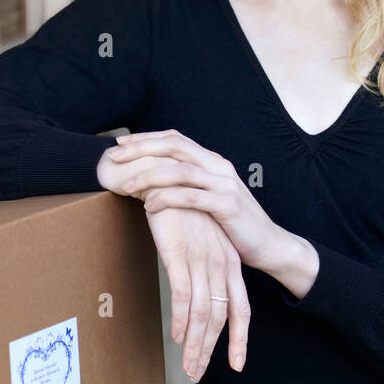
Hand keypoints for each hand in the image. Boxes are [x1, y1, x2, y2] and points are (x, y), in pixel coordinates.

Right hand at [97, 144, 249, 380]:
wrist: (159, 176)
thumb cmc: (178, 210)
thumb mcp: (198, 240)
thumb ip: (202, 267)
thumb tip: (199, 297)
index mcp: (227, 259)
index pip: (240, 306)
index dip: (239, 337)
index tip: (237, 363)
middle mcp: (220, 261)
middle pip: (222, 315)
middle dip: (212, 350)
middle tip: (199, 375)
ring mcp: (201, 257)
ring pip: (204, 311)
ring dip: (196, 344)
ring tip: (188, 368)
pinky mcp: (180, 252)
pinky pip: (183, 292)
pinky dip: (181, 318)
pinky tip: (176, 336)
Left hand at [102, 128, 283, 272]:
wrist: (269, 245)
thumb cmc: (233, 224)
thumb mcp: (210, 198)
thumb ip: (190, 185)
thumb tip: (156, 180)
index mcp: (212, 161)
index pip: (175, 139)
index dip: (146, 138)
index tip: (120, 144)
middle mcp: (218, 166)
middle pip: (174, 147)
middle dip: (140, 149)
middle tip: (113, 157)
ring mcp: (224, 184)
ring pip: (179, 170)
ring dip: (148, 175)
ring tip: (126, 184)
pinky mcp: (227, 205)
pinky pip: (190, 197)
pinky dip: (167, 199)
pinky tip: (149, 206)